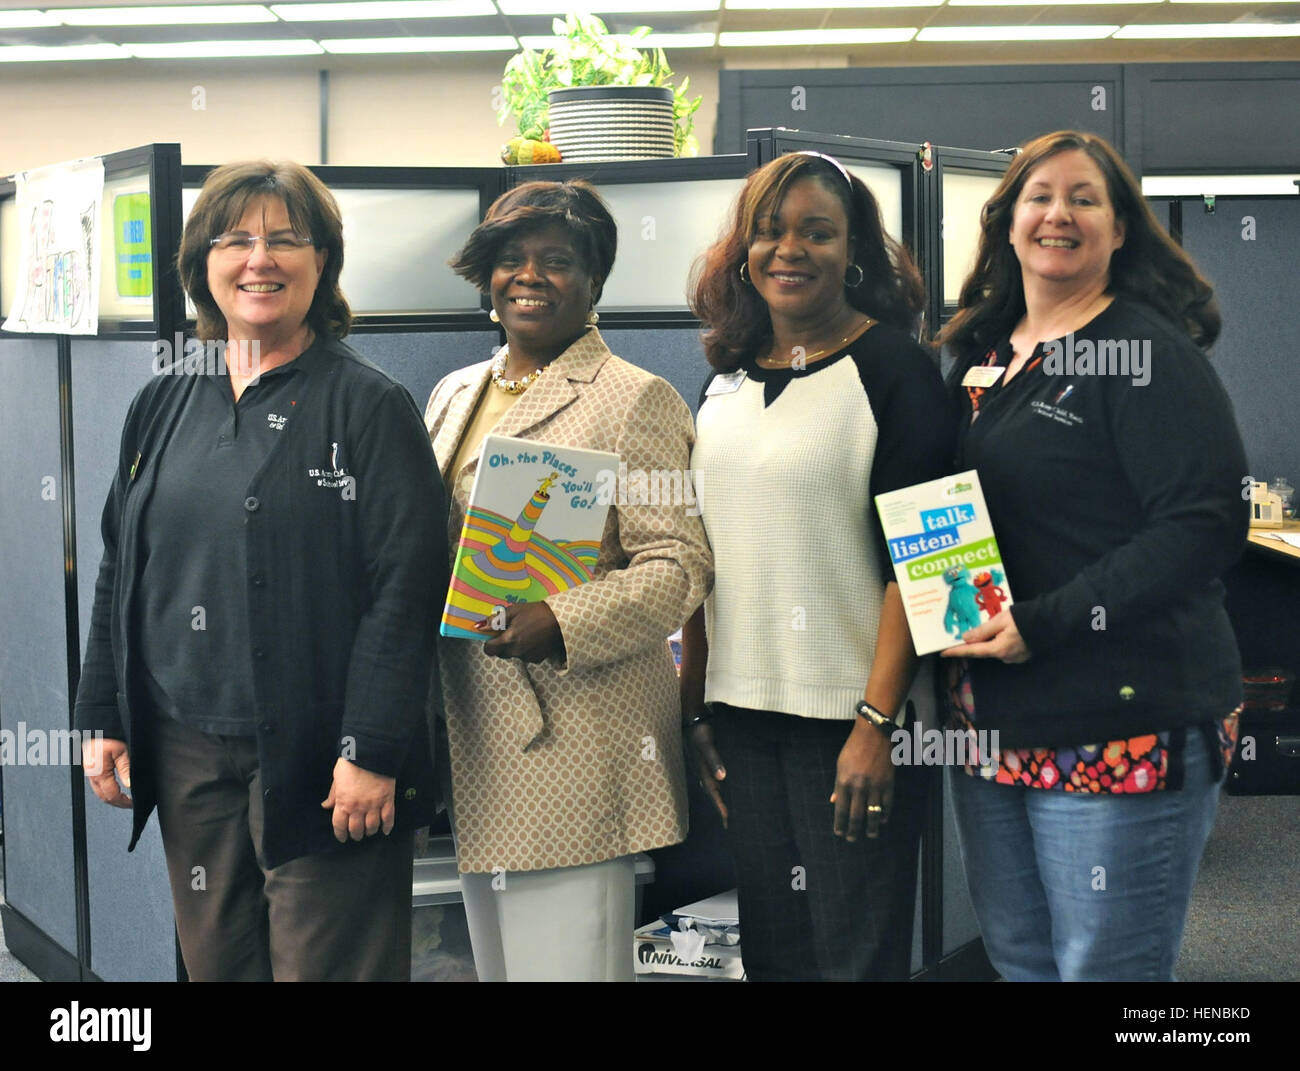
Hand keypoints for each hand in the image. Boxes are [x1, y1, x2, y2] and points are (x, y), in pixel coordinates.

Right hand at [83, 737, 132, 808]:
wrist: (99, 723)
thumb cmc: (111, 733)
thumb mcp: (123, 750)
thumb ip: (126, 769)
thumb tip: (129, 785)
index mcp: (98, 771)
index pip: (110, 794)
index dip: (123, 802)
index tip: (133, 804)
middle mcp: (90, 772)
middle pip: (103, 795)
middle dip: (117, 802)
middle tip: (130, 804)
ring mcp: (89, 770)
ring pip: (99, 790)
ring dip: (111, 796)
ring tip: (125, 798)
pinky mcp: (90, 766)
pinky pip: (97, 782)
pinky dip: (107, 788)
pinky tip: (116, 788)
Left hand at [321, 758, 395, 842]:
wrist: (371, 754)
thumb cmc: (351, 764)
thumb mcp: (337, 778)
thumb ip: (333, 794)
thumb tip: (326, 805)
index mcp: (343, 803)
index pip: (339, 825)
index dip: (340, 834)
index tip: (342, 837)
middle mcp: (358, 808)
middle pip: (356, 829)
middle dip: (356, 835)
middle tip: (357, 836)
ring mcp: (374, 805)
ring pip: (372, 826)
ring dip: (370, 832)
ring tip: (369, 832)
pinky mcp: (387, 800)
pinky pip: (388, 818)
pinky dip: (387, 826)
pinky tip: (385, 830)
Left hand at [476, 601, 565, 662]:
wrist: (561, 620)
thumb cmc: (537, 612)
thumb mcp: (514, 611)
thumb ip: (496, 620)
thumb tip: (480, 627)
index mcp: (509, 640)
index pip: (489, 649)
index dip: (488, 642)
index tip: (493, 635)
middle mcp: (516, 652)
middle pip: (500, 653)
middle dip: (501, 645)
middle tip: (509, 631)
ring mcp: (527, 657)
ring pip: (513, 655)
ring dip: (514, 647)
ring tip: (525, 632)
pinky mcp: (537, 659)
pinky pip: (525, 656)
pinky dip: (526, 649)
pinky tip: (533, 638)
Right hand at [685, 720, 727, 827]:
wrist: (691, 717)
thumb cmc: (699, 730)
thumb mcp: (706, 745)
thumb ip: (714, 760)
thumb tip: (722, 777)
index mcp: (703, 771)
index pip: (714, 793)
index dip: (720, 807)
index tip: (727, 820)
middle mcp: (703, 771)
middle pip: (714, 793)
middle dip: (720, 807)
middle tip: (728, 822)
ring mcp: (704, 765)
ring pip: (714, 786)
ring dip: (721, 797)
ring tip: (728, 809)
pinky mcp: (707, 759)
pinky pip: (715, 776)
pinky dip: (721, 784)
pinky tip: (725, 785)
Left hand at [830, 719, 894, 840]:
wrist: (873, 734)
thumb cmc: (853, 748)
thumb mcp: (840, 765)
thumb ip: (838, 785)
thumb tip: (835, 802)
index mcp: (844, 782)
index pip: (841, 810)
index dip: (840, 824)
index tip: (839, 833)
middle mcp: (859, 787)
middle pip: (856, 816)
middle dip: (854, 831)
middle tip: (852, 839)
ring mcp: (875, 786)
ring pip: (873, 814)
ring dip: (872, 828)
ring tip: (871, 835)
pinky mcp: (888, 783)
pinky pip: (887, 804)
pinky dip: (885, 814)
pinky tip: (883, 820)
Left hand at [940, 609, 1030, 662]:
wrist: (1049, 621)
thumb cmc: (1023, 618)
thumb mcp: (999, 620)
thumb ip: (982, 630)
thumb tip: (966, 638)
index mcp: (998, 649)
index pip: (972, 651)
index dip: (956, 651)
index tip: (943, 653)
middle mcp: (1005, 657)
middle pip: (983, 650)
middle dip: (975, 642)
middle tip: (965, 634)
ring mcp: (1015, 658)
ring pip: (995, 649)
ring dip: (990, 640)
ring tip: (994, 627)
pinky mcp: (1022, 655)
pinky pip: (1005, 649)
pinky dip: (1000, 641)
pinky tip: (1005, 632)